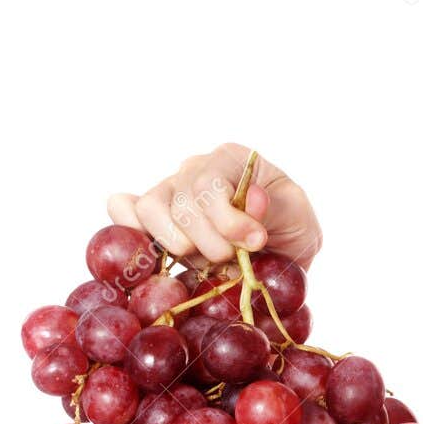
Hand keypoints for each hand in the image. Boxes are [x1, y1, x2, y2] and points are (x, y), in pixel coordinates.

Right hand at [106, 143, 322, 272]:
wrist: (278, 258)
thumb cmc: (290, 231)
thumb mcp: (299, 218)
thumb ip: (278, 207)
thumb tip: (251, 200)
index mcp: (230, 159)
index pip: (209, 184)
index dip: (227, 220)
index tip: (255, 243)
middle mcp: (194, 169)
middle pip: (180, 203)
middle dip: (209, 242)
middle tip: (232, 262)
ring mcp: (169, 192)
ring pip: (148, 210)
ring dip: (176, 246)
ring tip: (206, 263)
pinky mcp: (153, 218)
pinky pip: (123, 210)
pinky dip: (131, 231)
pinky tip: (156, 255)